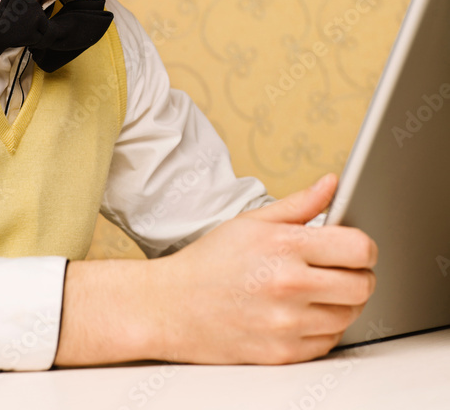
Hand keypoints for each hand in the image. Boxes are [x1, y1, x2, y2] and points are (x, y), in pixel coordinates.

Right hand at [148, 172, 377, 364]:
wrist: (172, 307)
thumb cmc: (211, 262)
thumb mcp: (251, 222)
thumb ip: (299, 204)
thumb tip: (332, 184)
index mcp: (283, 246)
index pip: (358, 248)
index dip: (364, 247)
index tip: (355, 248)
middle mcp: (288, 285)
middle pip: (363, 285)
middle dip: (358, 275)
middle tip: (340, 270)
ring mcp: (287, 323)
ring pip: (349, 316)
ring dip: (340, 303)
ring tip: (314, 290)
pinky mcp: (284, 353)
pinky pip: (329, 342)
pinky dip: (323, 328)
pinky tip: (301, 312)